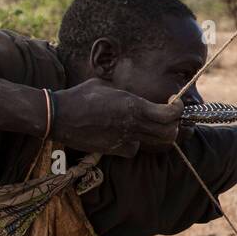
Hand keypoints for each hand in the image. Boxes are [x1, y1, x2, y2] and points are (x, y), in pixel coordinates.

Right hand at [52, 79, 182, 156]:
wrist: (59, 117)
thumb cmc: (81, 96)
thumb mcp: (106, 85)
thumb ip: (125, 92)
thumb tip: (135, 93)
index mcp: (133, 105)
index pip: (169, 114)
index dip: (177, 109)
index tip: (175, 103)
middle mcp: (133, 125)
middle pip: (169, 134)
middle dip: (174, 126)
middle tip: (169, 118)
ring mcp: (125, 140)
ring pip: (155, 144)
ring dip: (158, 136)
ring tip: (153, 126)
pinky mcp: (115, 150)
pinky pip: (134, 150)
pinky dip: (136, 144)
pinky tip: (129, 135)